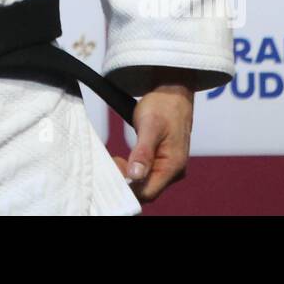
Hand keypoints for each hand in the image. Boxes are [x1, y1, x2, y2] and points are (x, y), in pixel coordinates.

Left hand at [113, 73, 194, 203]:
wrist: (173, 91)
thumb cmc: (163, 105)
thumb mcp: (150, 125)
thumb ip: (143, 152)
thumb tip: (135, 176)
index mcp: (173, 166)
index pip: (148, 191)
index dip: (128, 187)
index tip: (113, 169)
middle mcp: (173, 171)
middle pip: (146, 190)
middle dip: (125, 182)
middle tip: (110, 164)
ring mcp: (169, 168)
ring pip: (144, 183)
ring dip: (127, 176)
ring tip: (114, 160)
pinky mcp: (163, 162)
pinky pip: (146, 175)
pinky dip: (132, 171)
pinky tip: (121, 160)